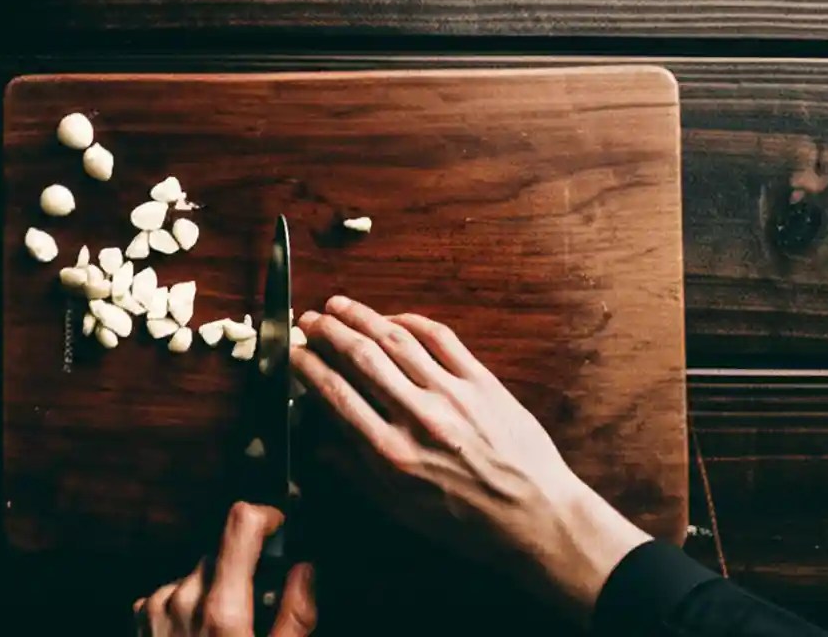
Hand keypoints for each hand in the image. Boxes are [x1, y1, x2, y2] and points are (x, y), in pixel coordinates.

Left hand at [133, 502, 315, 636]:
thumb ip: (294, 616)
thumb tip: (304, 572)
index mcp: (222, 610)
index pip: (240, 524)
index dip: (265, 516)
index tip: (276, 525)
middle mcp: (183, 600)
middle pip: (221, 553)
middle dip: (241, 568)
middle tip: (255, 606)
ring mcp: (157, 608)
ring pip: (197, 571)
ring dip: (214, 588)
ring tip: (224, 631)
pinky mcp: (141, 618)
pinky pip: (172, 591)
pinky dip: (188, 604)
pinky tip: (199, 636)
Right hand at [291, 296, 650, 623]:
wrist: (534, 517)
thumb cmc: (465, 521)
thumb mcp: (399, 509)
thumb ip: (355, 470)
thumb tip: (318, 440)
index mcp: (391, 453)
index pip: (336, 394)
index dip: (308, 366)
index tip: (293, 352)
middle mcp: (419, 417)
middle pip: (361, 356)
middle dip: (328, 331)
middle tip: (309, 319)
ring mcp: (453, 394)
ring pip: (398, 338)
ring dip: (362, 315)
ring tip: (339, 305)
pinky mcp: (483, 381)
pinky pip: (441, 338)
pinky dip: (412, 320)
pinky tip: (393, 317)